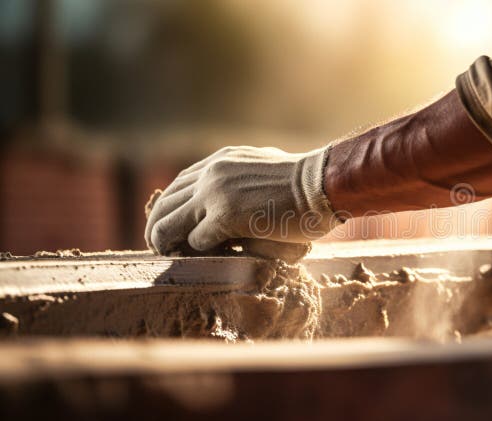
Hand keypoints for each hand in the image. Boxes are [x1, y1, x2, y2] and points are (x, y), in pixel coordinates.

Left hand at [144, 146, 340, 257]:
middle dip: (156, 226)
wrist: (323, 183)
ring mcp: (216, 194)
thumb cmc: (307, 181)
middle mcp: (212, 173)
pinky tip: (206, 257)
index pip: (181, 182)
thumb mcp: (267, 168)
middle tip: (158, 246)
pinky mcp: (225, 217)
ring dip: (166, 242)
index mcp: (222, 161)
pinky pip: (196, 240)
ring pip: (168, 223)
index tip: (172, 224)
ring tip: (169, 257)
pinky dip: (198, 251)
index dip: (171, 206)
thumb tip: (242, 201)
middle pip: (165, 202)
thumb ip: (246, 179)